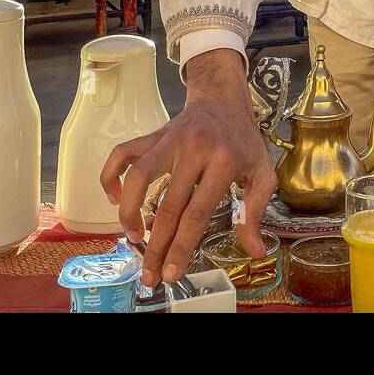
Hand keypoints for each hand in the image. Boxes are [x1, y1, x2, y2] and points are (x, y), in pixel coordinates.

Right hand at [100, 48, 275, 287]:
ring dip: (129, 212)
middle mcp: (194, 150)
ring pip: (137, 177)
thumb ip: (256, 211)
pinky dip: (111, 176)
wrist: (223, 100)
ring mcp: (169, 140)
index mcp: (223, 162)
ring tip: (134, 238)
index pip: (197, 213)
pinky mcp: (153, 135)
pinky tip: (115, 199)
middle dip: (156, 246)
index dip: (181, 247)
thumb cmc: (243, 141)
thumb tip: (255, 251)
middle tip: (149, 274)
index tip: (172, 273)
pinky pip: (122, 154)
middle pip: (167, 205)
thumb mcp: (263, 172)